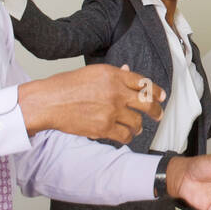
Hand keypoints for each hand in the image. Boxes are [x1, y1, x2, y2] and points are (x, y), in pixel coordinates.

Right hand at [19, 64, 164, 141]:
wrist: (49, 102)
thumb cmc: (65, 86)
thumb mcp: (92, 73)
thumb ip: (113, 75)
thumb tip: (129, 72)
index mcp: (113, 75)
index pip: (142, 83)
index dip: (155, 91)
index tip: (161, 96)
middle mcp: (115, 92)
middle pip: (146, 103)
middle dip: (156, 111)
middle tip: (158, 115)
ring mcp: (111, 111)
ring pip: (137, 122)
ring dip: (138, 126)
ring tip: (136, 128)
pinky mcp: (104, 128)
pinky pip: (124, 135)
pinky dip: (127, 137)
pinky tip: (125, 136)